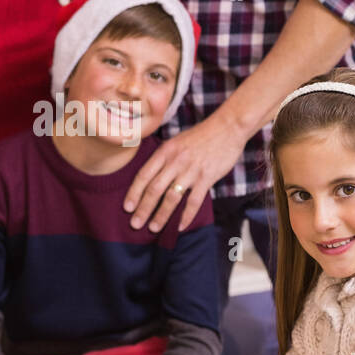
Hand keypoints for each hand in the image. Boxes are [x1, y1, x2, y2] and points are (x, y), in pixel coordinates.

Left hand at [123, 109, 249, 232]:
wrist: (227, 127)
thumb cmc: (201, 136)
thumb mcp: (176, 141)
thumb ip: (164, 158)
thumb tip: (151, 177)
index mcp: (165, 151)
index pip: (144, 175)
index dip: (134, 193)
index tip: (127, 207)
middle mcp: (175, 161)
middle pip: (154, 189)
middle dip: (143, 209)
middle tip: (135, 224)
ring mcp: (191, 170)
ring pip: (171, 197)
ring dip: (161, 215)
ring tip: (153, 228)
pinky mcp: (207, 177)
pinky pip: (194, 201)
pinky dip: (186, 216)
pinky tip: (180, 227)